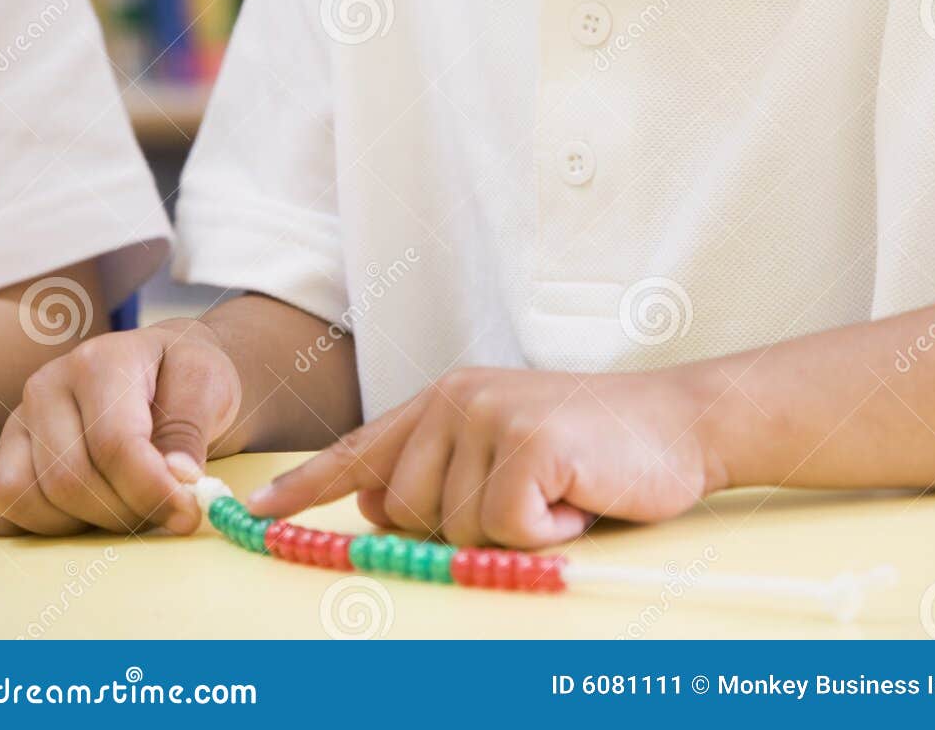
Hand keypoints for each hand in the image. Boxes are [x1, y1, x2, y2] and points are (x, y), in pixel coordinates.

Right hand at [0, 318, 242, 537]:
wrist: (162, 371)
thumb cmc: (183, 377)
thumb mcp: (207, 384)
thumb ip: (192, 428)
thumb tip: (178, 478)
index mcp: (99, 362)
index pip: (114, 444)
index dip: (152, 490)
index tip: (187, 512)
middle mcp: (48, 386)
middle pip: (69, 480)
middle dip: (123, 511)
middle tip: (164, 510)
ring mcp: (20, 421)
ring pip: (27, 498)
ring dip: (82, 523)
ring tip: (127, 504)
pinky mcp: (6, 454)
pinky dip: (33, 523)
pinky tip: (78, 516)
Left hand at [247, 365, 725, 548]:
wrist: (679, 424)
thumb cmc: (593, 452)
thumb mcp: (506, 454)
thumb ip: (440, 474)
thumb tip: (374, 506)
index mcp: (446, 400)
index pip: (362, 449)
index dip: (305, 486)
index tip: (255, 513)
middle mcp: (457, 399)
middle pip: (407, 512)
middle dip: (464, 528)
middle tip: (528, 499)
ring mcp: (490, 417)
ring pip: (457, 529)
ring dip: (514, 531)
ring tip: (559, 494)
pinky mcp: (528, 444)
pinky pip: (506, 530)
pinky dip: (547, 535)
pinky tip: (577, 500)